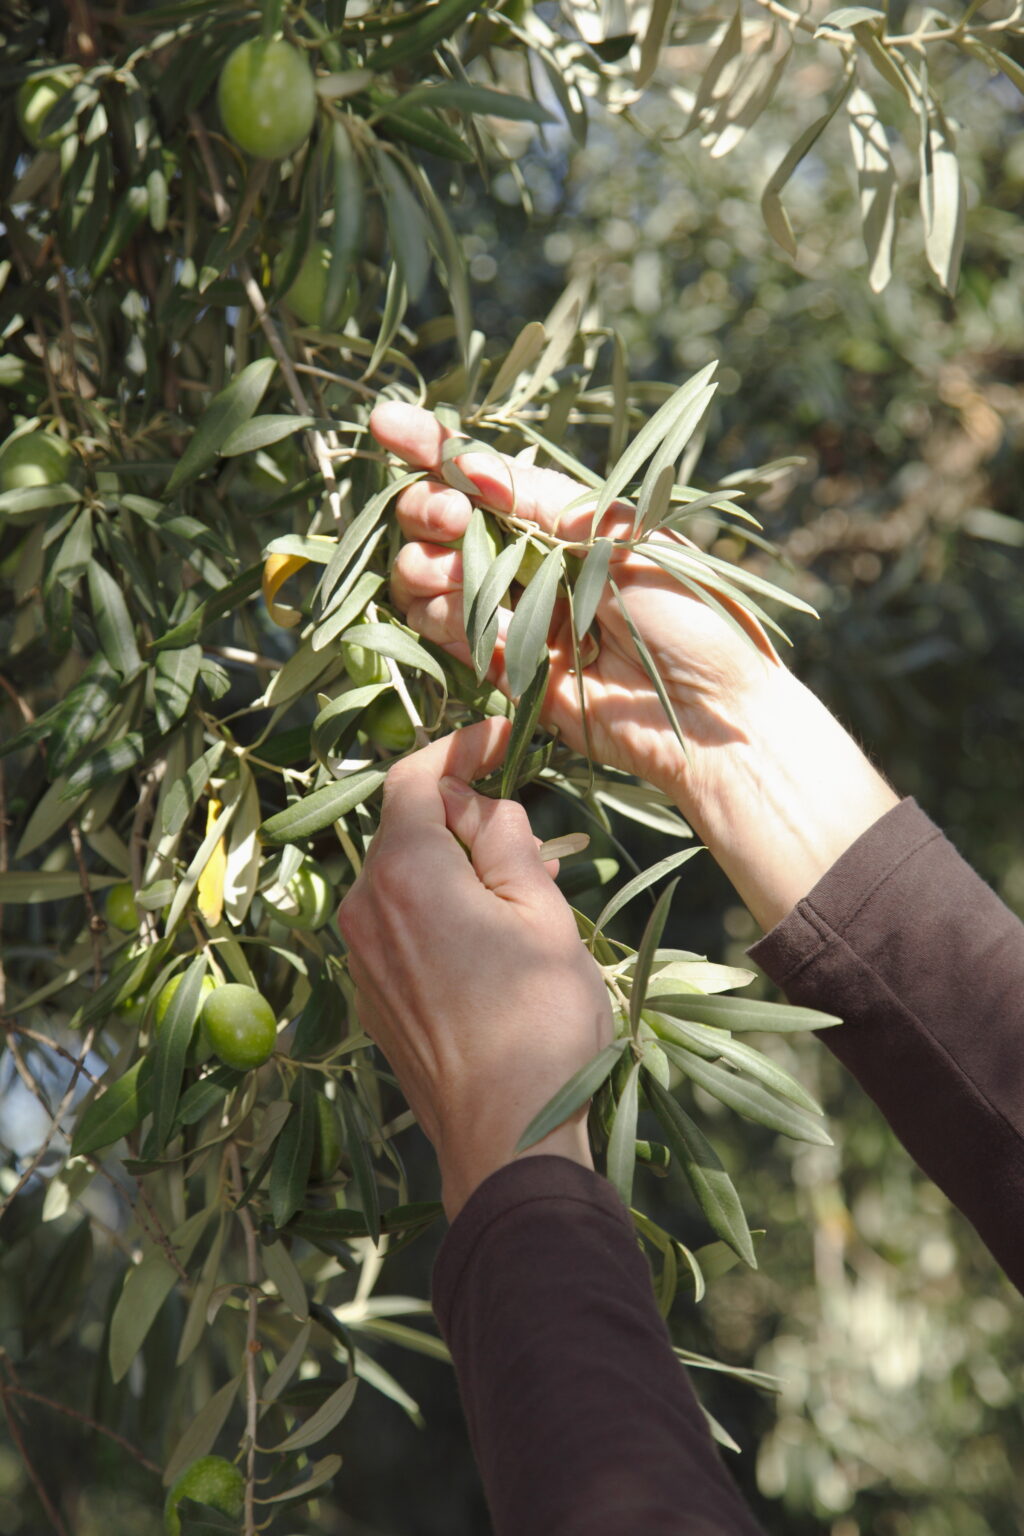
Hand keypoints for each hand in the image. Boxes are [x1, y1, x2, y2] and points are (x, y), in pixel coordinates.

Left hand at [337, 718, 613, 1219]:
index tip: (502, 737)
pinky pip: (403, 926)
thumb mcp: (542, 910)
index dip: (459, 747)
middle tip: (539, 845)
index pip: (415, 777)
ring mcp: (361, 957)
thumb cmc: (538, 1020)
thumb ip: (506, 838)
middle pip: (410, 828)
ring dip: (461, 870)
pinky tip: (496, 944)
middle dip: (469, 819)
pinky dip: (444, 912)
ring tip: (530, 901)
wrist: (506, 1138)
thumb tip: (482, 808)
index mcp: (404, 872)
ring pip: (408, 879)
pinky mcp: (372, 997)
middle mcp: (364, 907)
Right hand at [373, 401, 778, 810]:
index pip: (485, 472)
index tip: (383, 423)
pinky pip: (447, 631)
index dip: (430, 445)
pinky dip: (443, 613)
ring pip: (427, 575)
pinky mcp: (503, 667)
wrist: (711, 712)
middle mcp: (531, 559)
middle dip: (429, 507)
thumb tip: (469, 463)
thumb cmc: (688, 613)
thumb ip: (540, 500)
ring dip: (426, 563)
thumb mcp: (619, 534)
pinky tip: (460, 611)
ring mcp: (513, 612)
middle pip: (440, 519)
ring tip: (452, 569)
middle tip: (452, 518)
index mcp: (564, 516)